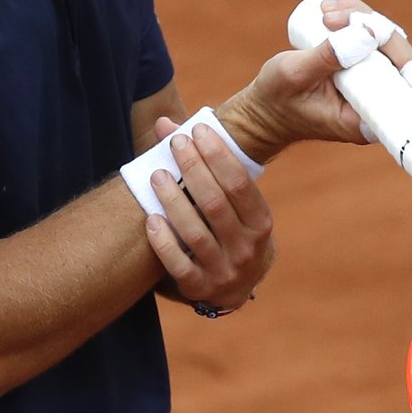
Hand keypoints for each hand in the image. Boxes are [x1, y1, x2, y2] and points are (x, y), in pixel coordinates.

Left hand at [141, 116, 273, 312]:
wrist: (234, 285)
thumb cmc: (229, 228)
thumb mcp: (231, 203)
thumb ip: (204, 163)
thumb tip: (165, 123)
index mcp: (261, 223)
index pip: (240, 184)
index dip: (218, 154)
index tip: (197, 130)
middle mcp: (248, 250)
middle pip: (216, 204)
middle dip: (193, 169)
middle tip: (175, 144)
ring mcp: (224, 273)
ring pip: (195, 234)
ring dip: (173, 201)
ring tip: (156, 175)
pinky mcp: (200, 289)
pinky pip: (178, 265)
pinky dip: (163, 242)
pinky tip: (150, 218)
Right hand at [216, 0, 411, 161]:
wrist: (266, 106)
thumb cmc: (278, 98)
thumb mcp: (294, 74)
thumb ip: (328, 57)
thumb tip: (366, 35)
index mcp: (365, 121)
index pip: (407, 93)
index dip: (407, 63)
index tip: (382, 36)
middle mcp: (376, 104)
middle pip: (401, 60)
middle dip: (373, 28)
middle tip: (333, 18)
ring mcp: (372, 84)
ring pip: (386, 43)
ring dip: (362, 19)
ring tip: (327, 13)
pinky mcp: (362, 67)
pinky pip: (371, 38)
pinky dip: (356, 20)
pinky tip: (333, 11)